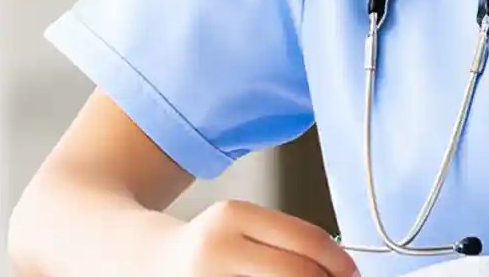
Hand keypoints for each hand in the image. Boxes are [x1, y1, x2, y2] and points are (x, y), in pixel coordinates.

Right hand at [157, 199, 358, 276]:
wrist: (136, 258)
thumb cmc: (205, 246)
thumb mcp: (244, 225)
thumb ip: (289, 241)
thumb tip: (342, 269)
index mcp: (232, 216)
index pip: (307, 241)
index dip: (340, 262)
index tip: (352, 273)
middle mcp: (213, 251)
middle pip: (296, 274)